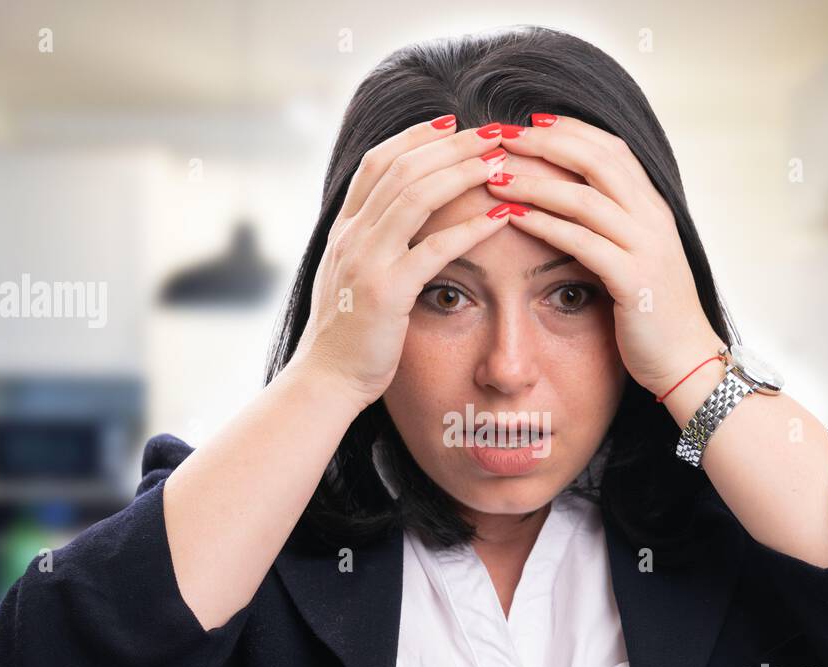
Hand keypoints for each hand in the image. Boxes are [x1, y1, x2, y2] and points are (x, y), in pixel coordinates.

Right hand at [292, 116, 514, 408]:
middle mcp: (352, 236)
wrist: (326, 381)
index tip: (452, 123)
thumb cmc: (349, 336)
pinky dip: (469, 228)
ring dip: (463, 173)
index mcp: (344, 229)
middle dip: (450, 145)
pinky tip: (500, 218)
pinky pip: (434, 249)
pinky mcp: (387, 292)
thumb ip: (371, 245)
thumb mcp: (352, 278)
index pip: (378, 163)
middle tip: (492, 131)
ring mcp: (366, 261)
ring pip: (417, 196)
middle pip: (402, 168)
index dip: (416, 137)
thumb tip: (398, 222)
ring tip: (501, 162)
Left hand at [486, 114, 725, 396]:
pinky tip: (512, 218)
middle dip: (545, 144)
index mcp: (652, 207)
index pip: (611, 149)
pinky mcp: (633, 280)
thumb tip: (570, 201)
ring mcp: (646, 247)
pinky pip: (582, 242)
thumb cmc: (651, 314)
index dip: (570, 130)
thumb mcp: (635, 257)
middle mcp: (652, 218)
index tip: (529, 123)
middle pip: (596, 161)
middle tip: (501, 137)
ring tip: (494, 177)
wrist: (686, 361)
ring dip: (534, 183)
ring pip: (585, 198)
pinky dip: (545, 225)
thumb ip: (611, 226)